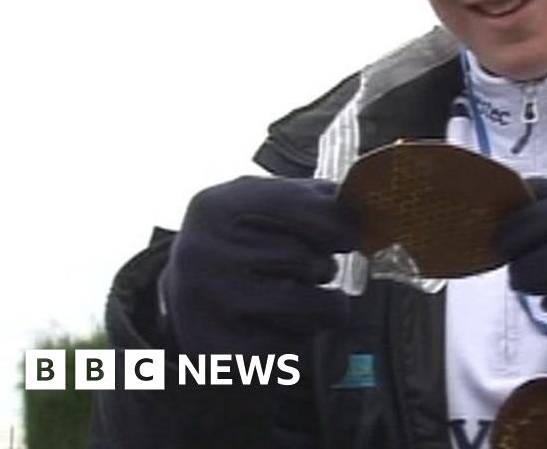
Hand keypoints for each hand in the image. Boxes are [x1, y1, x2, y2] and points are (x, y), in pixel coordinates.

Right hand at [162, 176, 359, 355]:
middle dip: (325, 267)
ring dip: (325, 303)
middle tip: (316, 270)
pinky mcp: (217, 348)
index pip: (297, 207)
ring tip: (311, 296)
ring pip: (306, 305)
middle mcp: (205, 252)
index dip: (338, 224)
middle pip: (306, 260)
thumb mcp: (260, 202)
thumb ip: (311, 198)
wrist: (184, 292)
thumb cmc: (240, 240)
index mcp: (217, 207)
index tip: (350, 238)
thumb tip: (362, 204)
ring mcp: (208, 302)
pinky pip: (292, 346)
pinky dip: (303, 335)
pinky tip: (287, 324)